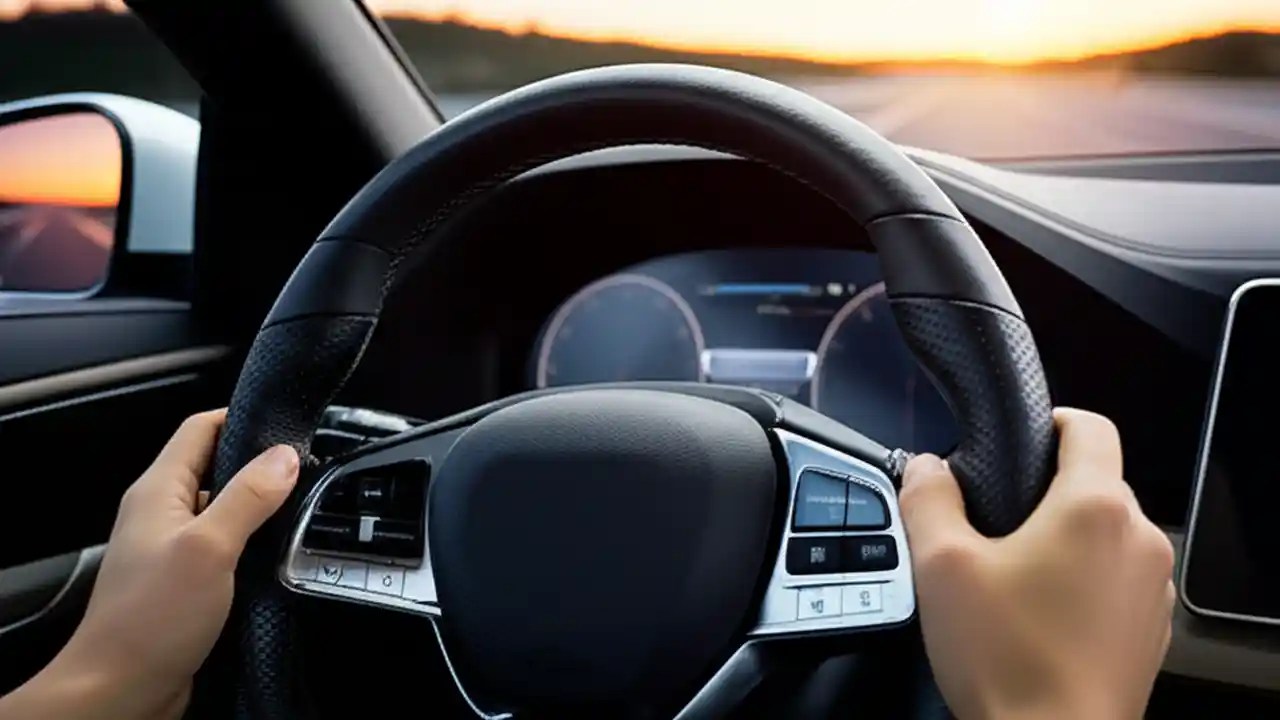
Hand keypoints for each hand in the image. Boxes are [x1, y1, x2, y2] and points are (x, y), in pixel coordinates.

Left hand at [0, 410, 299, 719]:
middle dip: (260, 466)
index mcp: (159, 492)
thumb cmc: (148, 621)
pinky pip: (226, 548)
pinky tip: (277, 559)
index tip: (284, 422)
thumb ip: (248, 497)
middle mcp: (162, 515)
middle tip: (303, 472)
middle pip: (216, 468)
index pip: (199, 429)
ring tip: (297, 515)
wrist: (120, 689)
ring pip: (225, 511)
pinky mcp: (186, 582)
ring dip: (260, 510)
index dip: (240, 417)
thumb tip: (284, 455)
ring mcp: (173, 549)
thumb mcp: (209, 548)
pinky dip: (253, 546)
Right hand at [901, 408, 1174, 719]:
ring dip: (1067, 541)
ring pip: (1108, 535)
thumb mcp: (940, 567)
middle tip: (990, 527)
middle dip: (1046, 492)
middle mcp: (1140, 540)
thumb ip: (927, 499)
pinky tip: (1040, 616)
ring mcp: (1153, 588)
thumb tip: (925, 467)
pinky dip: (1085, 584)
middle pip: (1096, 483)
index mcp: (1095, 508)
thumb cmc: (1004, 659)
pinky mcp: (1152, 631)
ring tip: (1012, 579)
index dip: (1050, 422)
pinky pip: (1119, 581)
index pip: (1091, 427)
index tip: (1016, 443)